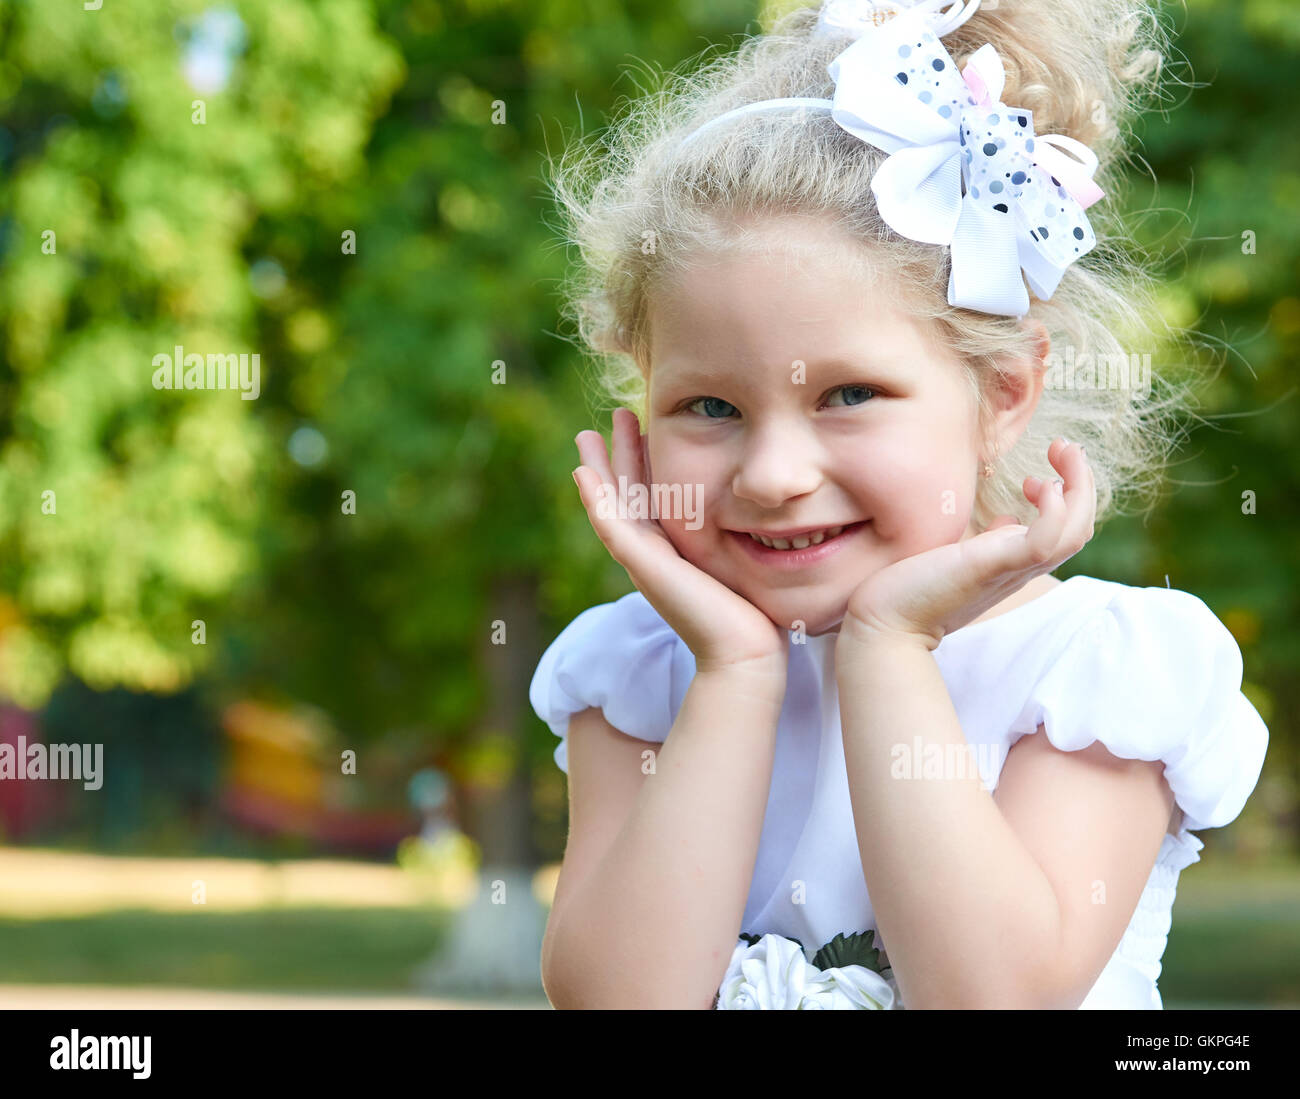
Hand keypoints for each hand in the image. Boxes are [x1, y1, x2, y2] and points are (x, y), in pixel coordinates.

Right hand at [573, 408, 787, 674]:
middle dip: (619, 457)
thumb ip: (743, 538)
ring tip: (586, 437)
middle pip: (626, 497)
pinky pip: (610, 525)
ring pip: (610, 508)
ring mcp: (643, 561)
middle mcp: (653, 556)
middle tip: (612, 419)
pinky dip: (594, 500)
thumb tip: (771, 515)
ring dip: (598, 471)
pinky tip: (583, 474)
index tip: (644, 428)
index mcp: (675, 553)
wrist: (746, 651)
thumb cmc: (755, 614)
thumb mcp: (743, 562)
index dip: (646, 463)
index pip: (653, 499)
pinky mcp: (641, 566)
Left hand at [841, 438, 1095, 648]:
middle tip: (1064, 447)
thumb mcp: (958, 556)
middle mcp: (1018, 567)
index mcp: (1013, 562)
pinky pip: (1043, 542)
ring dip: (1079, 486)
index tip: (1038, 477)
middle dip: (1081, 480)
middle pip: (1079, 528)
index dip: (1067, 497)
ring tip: (1063, 451)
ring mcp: (1008, 569)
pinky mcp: (990, 568)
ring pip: (1073, 533)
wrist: (884, 624)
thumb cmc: (912, 588)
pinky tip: (1044, 485)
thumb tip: (1008, 521)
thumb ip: (986, 542)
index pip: (1065, 532)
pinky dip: (1055, 512)